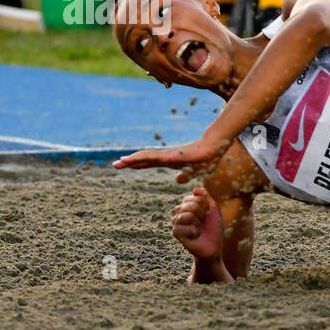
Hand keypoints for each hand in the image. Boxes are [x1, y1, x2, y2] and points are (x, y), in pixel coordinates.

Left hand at [113, 134, 230, 183]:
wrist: (214, 149)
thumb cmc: (206, 159)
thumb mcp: (194, 171)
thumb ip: (185, 175)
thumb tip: (177, 180)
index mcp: (170, 161)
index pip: (150, 163)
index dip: (138, 164)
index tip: (126, 166)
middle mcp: (166, 156)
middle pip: (144, 159)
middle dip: (130, 162)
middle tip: (115, 164)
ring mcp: (168, 155)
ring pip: (146, 157)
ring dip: (132, 159)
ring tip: (119, 162)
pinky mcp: (171, 155)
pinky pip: (153, 157)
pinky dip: (141, 157)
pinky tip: (133, 159)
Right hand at [172, 187, 224, 261]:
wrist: (214, 246)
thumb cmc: (214, 229)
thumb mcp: (214, 210)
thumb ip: (206, 197)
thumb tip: (195, 189)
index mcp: (188, 205)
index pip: (193, 197)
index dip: (204, 204)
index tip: (208, 212)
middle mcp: (180, 212)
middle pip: (190, 205)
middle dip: (202, 214)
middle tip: (204, 222)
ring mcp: (177, 222)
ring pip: (187, 215)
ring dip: (198, 222)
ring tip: (199, 228)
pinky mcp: (176, 233)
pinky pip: (183, 228)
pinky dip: (194, 232)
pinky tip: (195, 236)